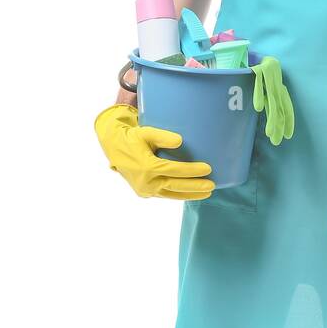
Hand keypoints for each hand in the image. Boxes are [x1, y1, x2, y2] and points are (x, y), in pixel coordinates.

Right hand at [94, 105, 214, 199]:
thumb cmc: (132, 138)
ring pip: (172, 195)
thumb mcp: (146, 132)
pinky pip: (166, 195)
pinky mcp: (145, 193)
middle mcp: (145, 181)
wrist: (114, 149)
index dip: (192, 170)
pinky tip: (192, 193)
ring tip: (207, 193)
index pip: (174, 170)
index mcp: (145, 167)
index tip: (208, 168)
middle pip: (175, 186)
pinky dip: (179, 194)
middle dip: (195, 186)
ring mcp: (144, 190)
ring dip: (190, 195)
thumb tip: (180, 141)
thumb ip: (162, 136)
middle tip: (212, 185)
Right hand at [251, 57, 294, 145]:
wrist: (261, 53)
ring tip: (268, 133)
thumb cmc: (263, 73)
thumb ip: (266, 99)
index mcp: (280, 90)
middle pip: (280, 108)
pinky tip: (258, 108)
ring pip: (272, 99)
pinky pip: (259, 84)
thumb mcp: (267, 89)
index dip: (288, 121)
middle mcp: (278, 85)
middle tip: (276, 141)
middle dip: (279, 125)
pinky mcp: (260, 69)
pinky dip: (259, 95)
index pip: (287, 108)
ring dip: (271, 117)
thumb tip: (264, 112)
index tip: (287, 136)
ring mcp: (270, 77)